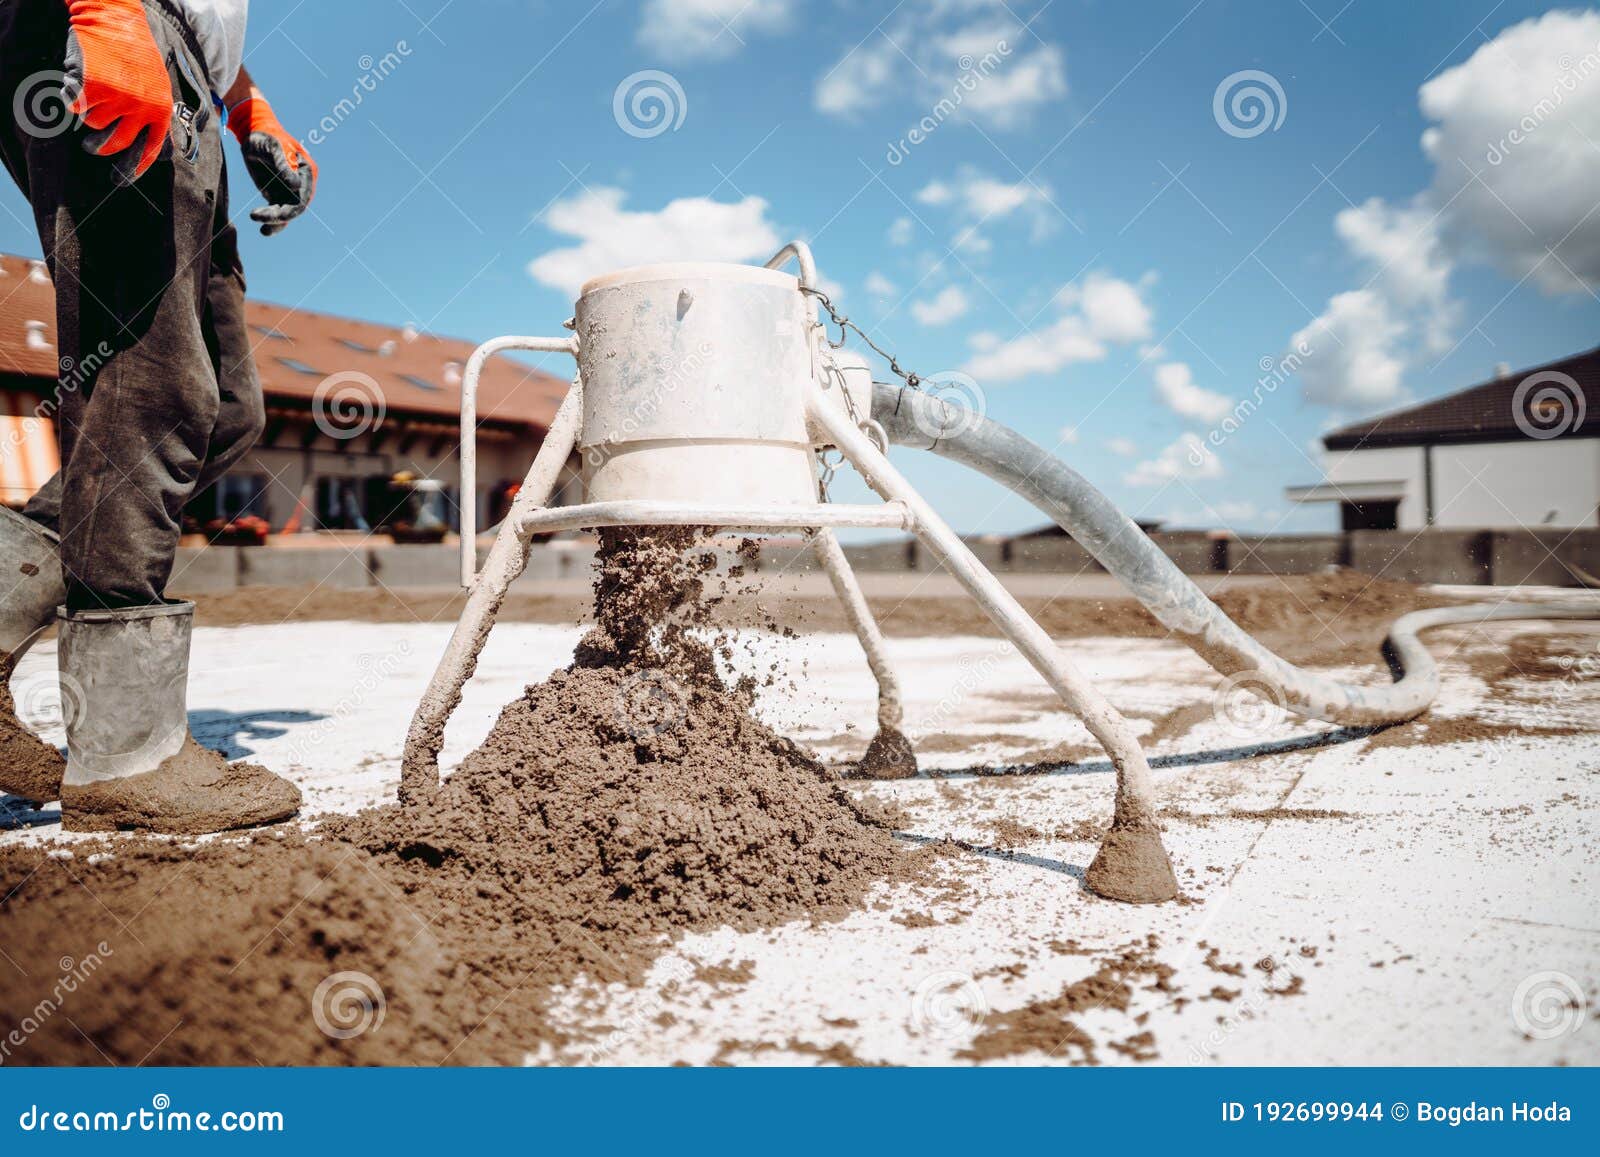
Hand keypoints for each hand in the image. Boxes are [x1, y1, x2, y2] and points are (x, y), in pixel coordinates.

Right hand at [63, 0, 172, 183]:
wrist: (114, 19)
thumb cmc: (134, 51)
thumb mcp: (156, 85)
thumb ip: (153, 113)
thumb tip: (156, 149)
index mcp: (160, 110)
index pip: (150, 150)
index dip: (134, 168)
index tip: (123, 180)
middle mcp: (141, 109)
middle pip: (115, 145)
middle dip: (100, 148)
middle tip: (91, 146)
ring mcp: (116, 100)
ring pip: (92, 124)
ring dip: (88, 111)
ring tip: (94, 89)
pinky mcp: (92, 89)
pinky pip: (75, 106)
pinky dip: (72, 95)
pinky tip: (81, 76)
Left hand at [227, 94, 316, 234]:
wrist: (252, 132)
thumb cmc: (265, 135)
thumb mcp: (273, 147)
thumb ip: (283, 165)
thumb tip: (297, 186)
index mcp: (306, 171)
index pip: (304, 195)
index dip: (292, 206)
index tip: (273, 210)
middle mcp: (302, 183)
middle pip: (296, 207)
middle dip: (280, 215)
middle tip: (259, 217)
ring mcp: (290, 189)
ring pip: (286, 212)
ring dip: (275, 222)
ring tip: (262, 229)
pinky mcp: (277, 193)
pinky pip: (277, 211)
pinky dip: (272, 222)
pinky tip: (264, 231)